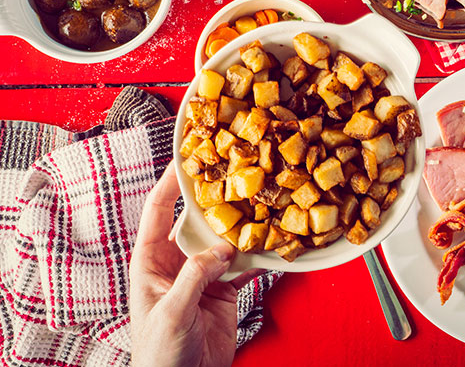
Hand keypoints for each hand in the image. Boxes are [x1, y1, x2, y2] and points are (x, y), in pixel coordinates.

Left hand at [129, 165, 260, 366]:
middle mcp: (176, 261)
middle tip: (236, 175)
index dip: (170, 183)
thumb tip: (221, 249)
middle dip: (216, 199)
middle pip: (197, 220)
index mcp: (150, 261)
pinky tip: (274, 244)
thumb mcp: (172, 312)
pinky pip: (244, 263)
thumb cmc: (159, 353)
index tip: (187, 158)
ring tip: (261, 206)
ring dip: (243, 226)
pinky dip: (260, 255)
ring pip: (224, 239)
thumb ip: (194, 276)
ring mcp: (202, 274)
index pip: (158, 210)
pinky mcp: (224, 289)